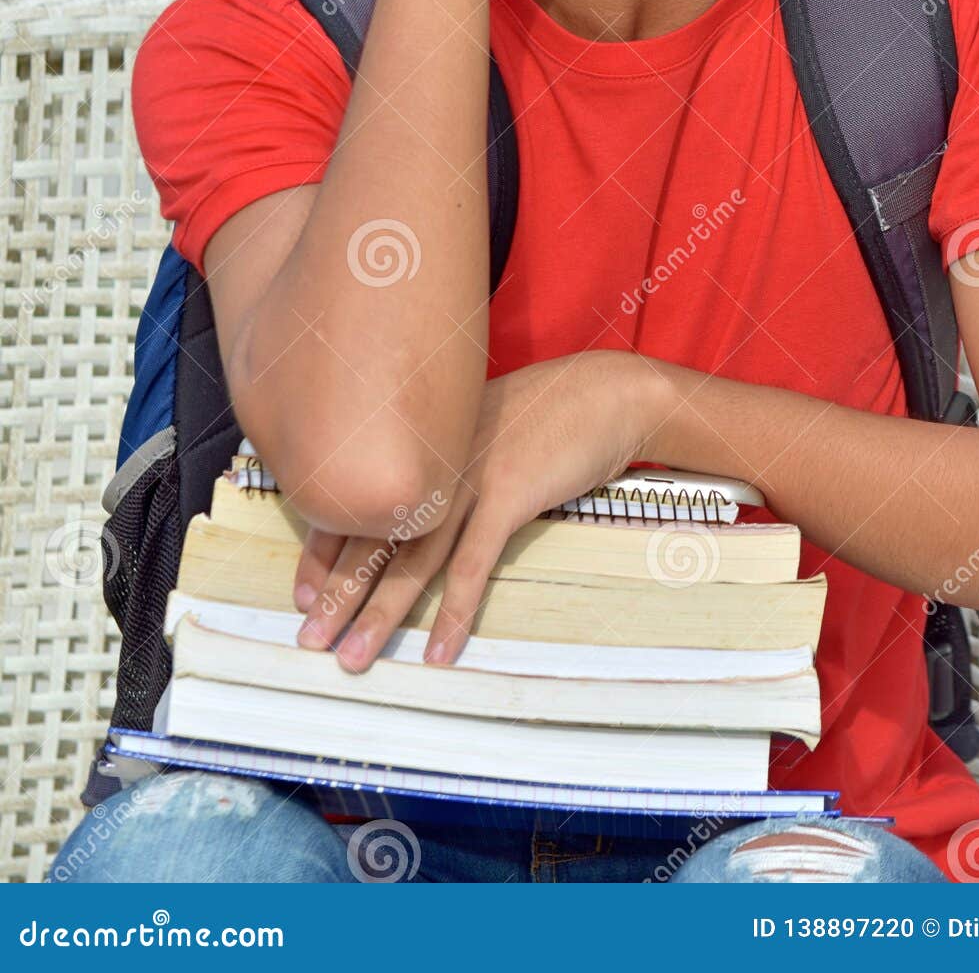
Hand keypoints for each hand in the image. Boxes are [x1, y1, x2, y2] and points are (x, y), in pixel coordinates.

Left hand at [291, 350, 654, 668]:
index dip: (324, 551)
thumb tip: (418, 503)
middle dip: (337, 594)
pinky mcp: (507, 495)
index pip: (357, 502)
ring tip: (354, 659)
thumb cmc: (544, 411)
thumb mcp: (478, 426)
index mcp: (418, 443)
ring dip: (381, 615)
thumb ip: (443, 458)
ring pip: (413, 559)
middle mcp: (430, 460)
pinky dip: (455, 613)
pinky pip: (473, 565)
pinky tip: (438, 651)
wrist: (603, 393)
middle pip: (372, 536)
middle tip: (309, 640)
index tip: (301, 594)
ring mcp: (466, 477)